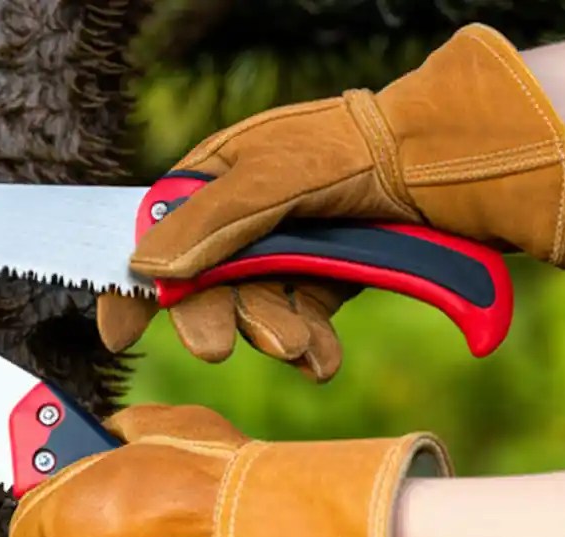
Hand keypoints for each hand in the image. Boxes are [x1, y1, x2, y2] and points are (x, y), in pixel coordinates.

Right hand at [100, 22, 564, 380]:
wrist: (447, 165)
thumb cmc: (354, 151)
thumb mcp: (272, 179)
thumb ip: (208, 224)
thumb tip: (142, 268)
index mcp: (215, 179)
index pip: (156, 237)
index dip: (134, 286)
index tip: (117, 330)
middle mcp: (244, 219)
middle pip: (205, 285)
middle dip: (213, 319)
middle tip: (215, 348)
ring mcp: (288, 251)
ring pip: (256, 311)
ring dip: (271, 334)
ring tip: (298, 345)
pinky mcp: (330, 280)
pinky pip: (303, 324)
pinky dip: (310, 347)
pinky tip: (323, 358)